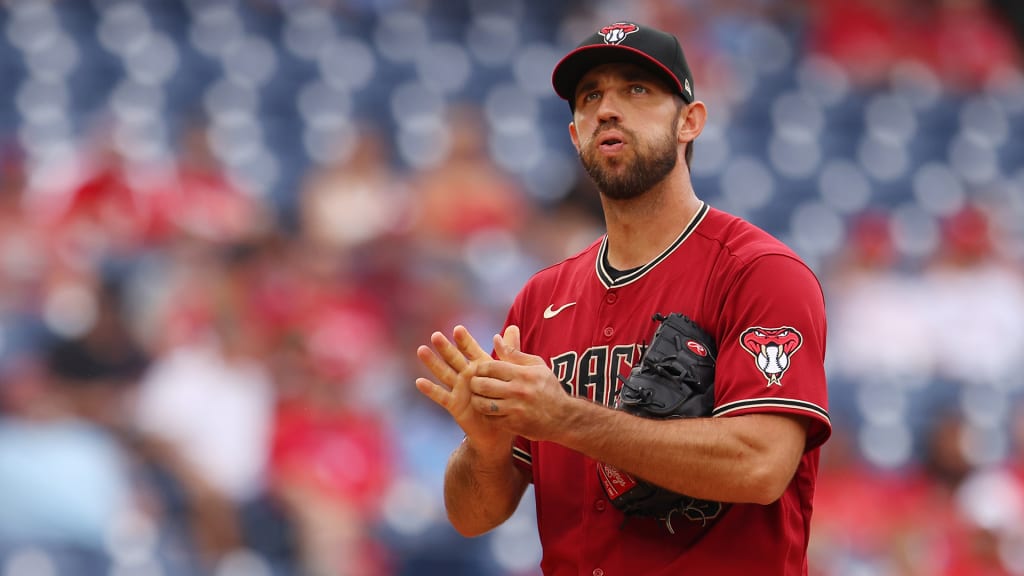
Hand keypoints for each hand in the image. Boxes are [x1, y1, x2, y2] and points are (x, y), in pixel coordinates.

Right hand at [416, 325, 516, 455]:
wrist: (498, 430)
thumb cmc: (505, 400)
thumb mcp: (510, 374)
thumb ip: (510, 352)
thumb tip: (512, 326)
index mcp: (480, 366)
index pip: (470, 349)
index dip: (464, 340)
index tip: (458, 329)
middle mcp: (466, 375)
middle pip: (453, 358)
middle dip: (445, 347)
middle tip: (436, 335)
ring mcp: (458, 389)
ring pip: (444, 373)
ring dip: (432, 363)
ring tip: (422, 350)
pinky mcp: (454, 404)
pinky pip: (441, 396)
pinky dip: (430, 390)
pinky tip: (419, 382)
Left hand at [469, 326, 572, 441]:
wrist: (563, 417)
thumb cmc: (548, 388)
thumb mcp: (536, 366)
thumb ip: (514, 353)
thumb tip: (496, 338)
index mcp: (523, 374)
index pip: (491, 367)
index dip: (480, 368)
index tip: (480, 371)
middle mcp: (519, 392)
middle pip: (483, 385)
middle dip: (474, 383)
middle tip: (475, 383)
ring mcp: (516, 410)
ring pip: (483, 404)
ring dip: (477, 400)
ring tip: (479, 396)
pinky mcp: (514, 425)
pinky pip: (491, 419)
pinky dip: (486, 414)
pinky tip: (489, 409)